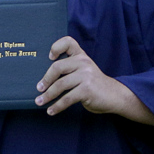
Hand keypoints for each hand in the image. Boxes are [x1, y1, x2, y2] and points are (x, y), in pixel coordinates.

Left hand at [36, 37, 153, 125]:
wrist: (115, 96)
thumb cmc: (94, 84)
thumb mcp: (84, 71)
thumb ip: (70, 69)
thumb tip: (43, 80)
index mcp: (81, 56)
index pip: (68, 42)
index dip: (56, 47)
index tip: (49, 57)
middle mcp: (83, 62)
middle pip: (57, 67)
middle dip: (46, 80)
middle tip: (38, 89)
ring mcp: (86, 75)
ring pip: (60, 85)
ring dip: (48, 95)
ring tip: (40, 102)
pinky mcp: (87, 89)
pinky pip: (67, 98)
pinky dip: (57, 106)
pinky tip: (51, 111)